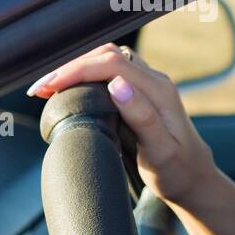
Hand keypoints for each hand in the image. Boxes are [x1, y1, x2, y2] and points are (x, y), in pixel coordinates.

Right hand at [27, 43, 215, 207]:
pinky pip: (111, 71)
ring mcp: (150, 85)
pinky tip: (68, 89)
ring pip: (107, 59)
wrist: (195, 179)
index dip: (76, 71)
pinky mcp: (143, 92)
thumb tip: (118, 84)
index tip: (48, 88)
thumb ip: (142, 118)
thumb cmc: (178, 171)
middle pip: (107, 55)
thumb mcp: (161, 152)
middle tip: (39, 89)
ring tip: (48, 87)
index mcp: (160, 92)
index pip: (112, 65)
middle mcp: (157, 82)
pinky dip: (86, 75)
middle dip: (70, 67)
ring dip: (76, 68)